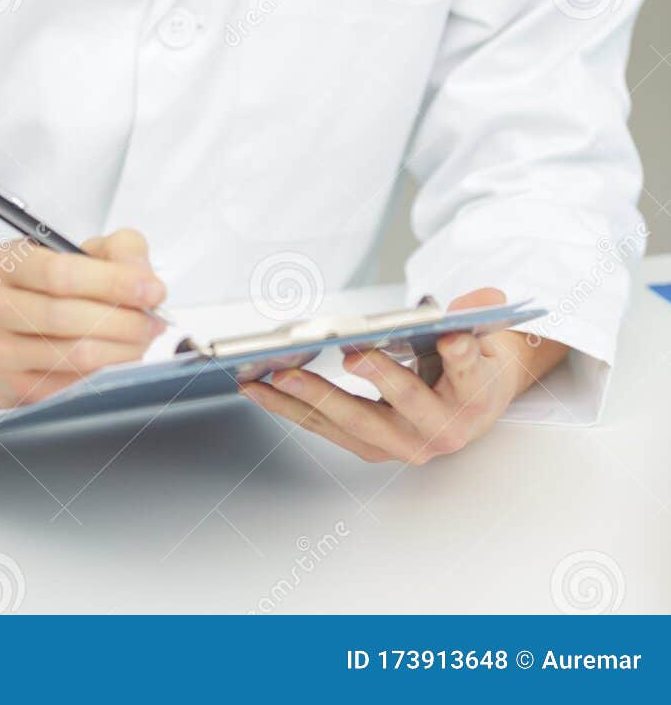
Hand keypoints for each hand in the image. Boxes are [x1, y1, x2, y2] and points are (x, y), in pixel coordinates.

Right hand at [0, 227, 166, 414]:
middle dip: (123, 320)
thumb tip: (143, 279)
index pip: (60, 272)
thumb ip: (120, 250)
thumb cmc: (52, 287)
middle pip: (65, 316)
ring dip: (121, 349)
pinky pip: (72, 385)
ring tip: (140, 339)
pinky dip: (106, 373)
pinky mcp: (14, 386)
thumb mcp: (86, 252)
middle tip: (152, 320)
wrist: (11, 331)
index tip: (151, 290)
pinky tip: (118, 358)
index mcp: (9, 262)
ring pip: (73, 354)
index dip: (113, 282)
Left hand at [239, 287, 568, 464]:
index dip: (460, 356)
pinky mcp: (372, 448)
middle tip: (351, 353)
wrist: (474, 407)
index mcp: (474, 395)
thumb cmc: (473, 365)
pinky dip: (294, 410)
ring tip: (272, 377)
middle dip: (378, 377)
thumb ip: (480, 315)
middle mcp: (440, 429)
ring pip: (355, 423)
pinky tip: (262, 390)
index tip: (452, 336)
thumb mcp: (486, 335)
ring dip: (311, 400)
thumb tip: (480, 301)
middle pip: (407, 405)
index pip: (469, 372)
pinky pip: (329, 429)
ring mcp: (403, 444)